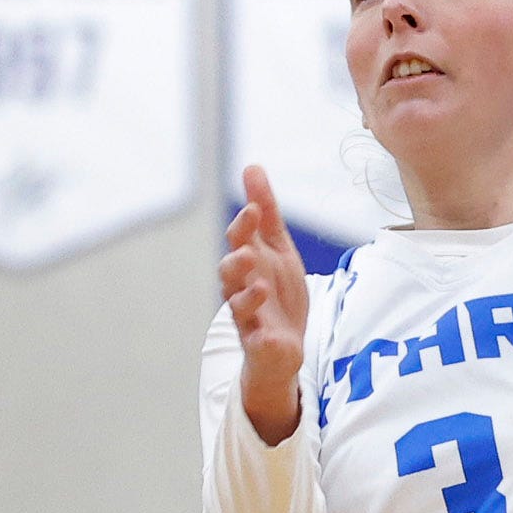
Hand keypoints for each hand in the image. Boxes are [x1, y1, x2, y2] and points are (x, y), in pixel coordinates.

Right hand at [220, 166, 308, 445]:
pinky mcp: (259, 345)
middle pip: (229, 272)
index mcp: (246, 262)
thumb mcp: (277, 249)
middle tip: (248, 253)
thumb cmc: (277, 293)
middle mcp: (240, 288)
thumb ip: (266, 212)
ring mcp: (248, 317)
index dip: (245, 224)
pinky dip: (262, 339)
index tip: (253, 209)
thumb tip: (251, 167)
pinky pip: (257, 342)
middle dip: (237, 261)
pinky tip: (271, 335)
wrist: (284, 345)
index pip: (240, 239)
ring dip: (247, 296)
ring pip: (238, 305)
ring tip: (260, 288)